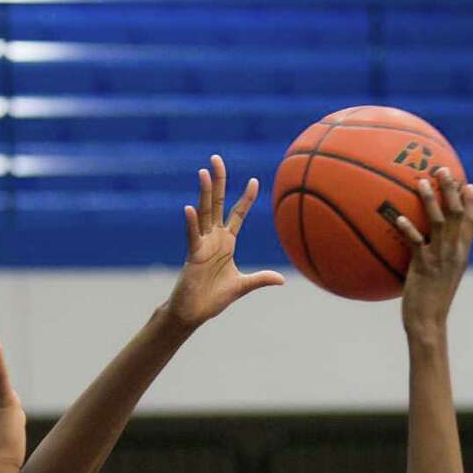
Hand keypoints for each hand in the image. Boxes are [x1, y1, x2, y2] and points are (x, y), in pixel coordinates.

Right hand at [164, 155, 283, 331]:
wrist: (194, 313)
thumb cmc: (213, 299)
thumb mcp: (242, 286)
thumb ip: (260, 279)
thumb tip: (282, 280)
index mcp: (226, 242)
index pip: (237, 214)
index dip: (246, 198)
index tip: (254, 181)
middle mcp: (214, 238)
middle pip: (217, 204)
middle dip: (218, 182)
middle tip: (216, 159)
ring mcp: (202, 244)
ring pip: (204, 214)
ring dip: (204, 193)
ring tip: (203, 172)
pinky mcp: (193, 255)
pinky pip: (192, 236)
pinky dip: (192, 223)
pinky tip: (190, 208)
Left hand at [397, 166, 472, 338]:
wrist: (428, 323)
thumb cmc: (430, 304)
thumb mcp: (440, 279)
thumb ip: (437, 260)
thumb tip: (423, 248)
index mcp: (461, 255)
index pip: (471, 224)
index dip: (471, 203)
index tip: (468, 184)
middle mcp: (454, 253)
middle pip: (457, 214)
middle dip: (451, 189)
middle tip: (442, 169)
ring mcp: (439, 258)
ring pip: (439, 221)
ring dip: (430, 199)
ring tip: (420, 181)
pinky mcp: (423, 266)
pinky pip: (415, 242)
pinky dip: (407, 228)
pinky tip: (396, 216)